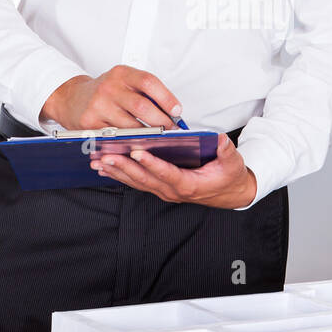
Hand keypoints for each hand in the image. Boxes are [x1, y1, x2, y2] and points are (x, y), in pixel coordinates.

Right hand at [39, 67, 181, 130]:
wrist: (72, 98)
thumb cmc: (105, 91)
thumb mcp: (124, 81)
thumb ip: (146, 91)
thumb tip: (173, 111)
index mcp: (121, 73)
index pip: (148, 82)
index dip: (166, 98)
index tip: (177, 111)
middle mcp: (109, 87)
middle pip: (142, 106)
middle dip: (161, 121)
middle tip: (169, 129)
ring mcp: (98, 105)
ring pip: (131, 126)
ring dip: (148, 135)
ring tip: (157, 138)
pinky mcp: (90, 124)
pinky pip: (116, 137)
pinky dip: (130, 142)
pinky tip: (138, 143)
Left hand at [91, 131, 257, 209]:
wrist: (229, 192)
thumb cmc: (228, 175)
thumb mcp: (233, 162)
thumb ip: (226, 151)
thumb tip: (218, 139)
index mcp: (189, 184)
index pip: (167, 174)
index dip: (152, 164)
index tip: (136, 153)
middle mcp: (172, 190)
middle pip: (144, 179)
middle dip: (124, 167)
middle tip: (105, 156)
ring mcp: (164, 190)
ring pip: (136, 181)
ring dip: (116, 171)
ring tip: (98, 161)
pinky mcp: (159, 187)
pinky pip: (136, 181)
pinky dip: (119, 174)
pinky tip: (105, 167)